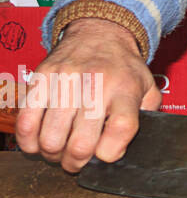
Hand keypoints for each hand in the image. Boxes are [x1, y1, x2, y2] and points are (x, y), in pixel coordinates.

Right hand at [14, 19, 160, 172]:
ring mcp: (65, 83)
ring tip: (59, 150)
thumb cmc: (122, 68)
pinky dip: (29, 141)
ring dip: (53, 154)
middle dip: (76, 163)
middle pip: (81, 143)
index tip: (107, 155)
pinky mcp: (40, 80)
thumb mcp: (147, 87)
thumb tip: (137, 145)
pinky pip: (25, 123)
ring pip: (50, 139)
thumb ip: (148, 115)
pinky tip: (39, 141)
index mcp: (125, 90)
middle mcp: (96, 86)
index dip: (111, 153)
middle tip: (77, 161)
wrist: (99, 34)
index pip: (122, 128)